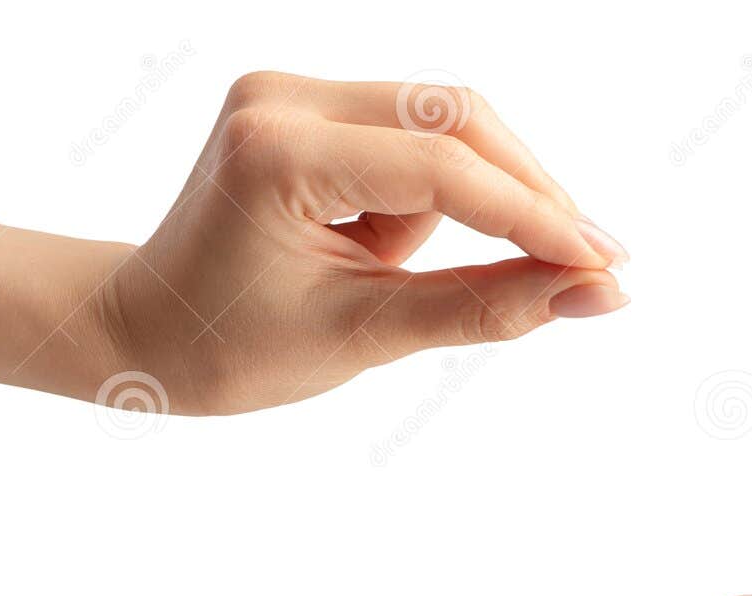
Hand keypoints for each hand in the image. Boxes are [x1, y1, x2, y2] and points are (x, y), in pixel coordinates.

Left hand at [107, 72, 628, 414]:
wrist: (146, 329)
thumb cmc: (231, 348)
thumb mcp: (363, 336)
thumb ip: (484, 308)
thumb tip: (592, 294)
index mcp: (278, 153)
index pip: (443, 171)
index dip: (536, 218)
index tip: (606, 265)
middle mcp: (284, 98)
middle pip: (456, 117)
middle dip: (531, 192)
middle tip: (593, 264)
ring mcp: (295, 91)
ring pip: (446, 120)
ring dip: (490, 195)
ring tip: (463, 273)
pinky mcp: (311, 105)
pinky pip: (417, 135)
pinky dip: (449, 194)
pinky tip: (408, 253)